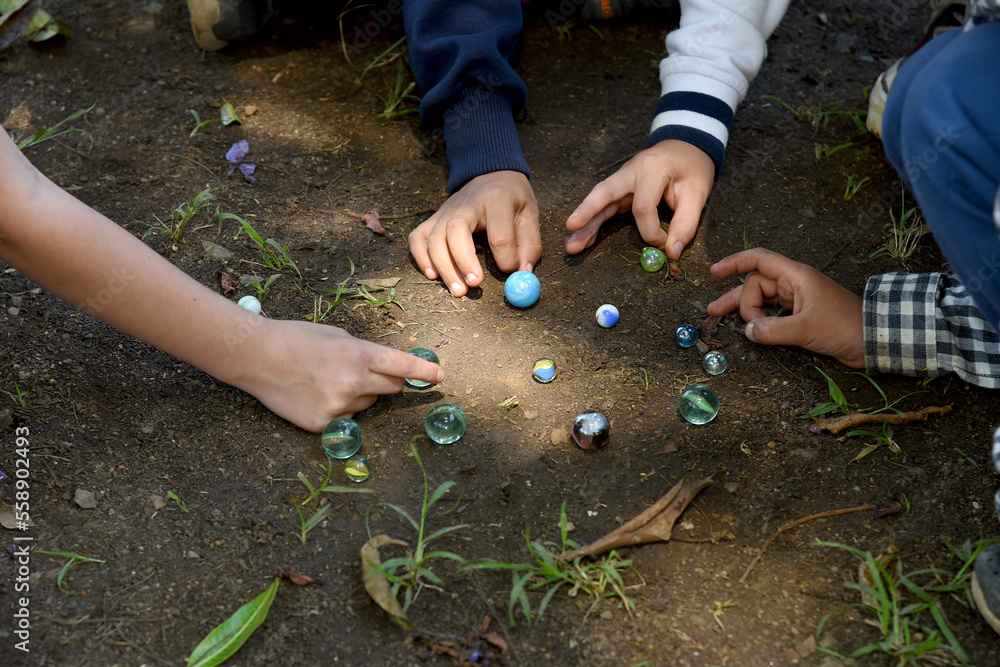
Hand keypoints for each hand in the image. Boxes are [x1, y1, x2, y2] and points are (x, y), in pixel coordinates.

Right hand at [236, 319, 444, 431]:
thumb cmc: (297, 338)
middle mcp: (354, 382)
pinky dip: (339, 410)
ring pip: (368, 405)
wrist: (256, 356)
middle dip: (388, 382)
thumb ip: (365, 352)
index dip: (425, 373)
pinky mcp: (324, 424)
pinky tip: (316, 395)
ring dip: (360, 396)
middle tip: (366, 374)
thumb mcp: (338, 336)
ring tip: (328, 381)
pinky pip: (347, 419)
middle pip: (392, 390)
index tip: (440, 378)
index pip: (403, 367)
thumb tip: (386, 367)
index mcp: (359, 355)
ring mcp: (339, 406)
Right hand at [408, 170, 541, 296]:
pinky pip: (418, 237)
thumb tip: (522, 274)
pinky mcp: (433, 218)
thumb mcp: (530, 214)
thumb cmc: (512, 198)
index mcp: (497, 200)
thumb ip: (529, 244)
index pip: (499, 233)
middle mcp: (467, 203)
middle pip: (456, 231)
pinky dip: (421, 257)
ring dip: (443, 267)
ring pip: (434, 237)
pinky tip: (432, 275)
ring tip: (458, 290)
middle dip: (462, 262)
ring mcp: (446, 210)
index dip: (506, 258)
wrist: (491, 173)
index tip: (511, 271)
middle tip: (473, 286)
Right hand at [566, 140, 713, 259]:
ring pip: (599, 200)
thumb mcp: (697, 194)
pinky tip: (582, 238)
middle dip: (588, 211)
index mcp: (652, 169)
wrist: (686, 146)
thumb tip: (672, 253)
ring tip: (571, 245)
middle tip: (571, 228)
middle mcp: (631, 171)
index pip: (643, 207)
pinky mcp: (620, 188)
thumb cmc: (692, 168)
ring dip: (584, 222)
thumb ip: (685, 224)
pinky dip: (592, 221)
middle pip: (605, 192)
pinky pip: (604, 205)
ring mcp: (622, 179)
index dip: (652, 231)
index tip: (665, 242)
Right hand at [707, 248, 864, 368]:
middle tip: (717, 314)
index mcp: (796, 277)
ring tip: (721, 318)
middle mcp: (793, 285)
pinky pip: (771, 313)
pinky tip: (751, 331)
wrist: (874, 339)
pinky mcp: (799, 316)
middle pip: (755, 285)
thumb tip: (748, 331)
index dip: (735, 262)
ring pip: (761, 300)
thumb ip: (773, 330)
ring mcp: (796, 300)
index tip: (715, 271)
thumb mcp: (806, 328)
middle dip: (740, 302)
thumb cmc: (845, 326)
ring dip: (745, 311)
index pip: (759, 260)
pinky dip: (759, 321)